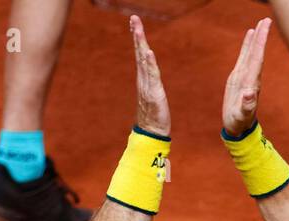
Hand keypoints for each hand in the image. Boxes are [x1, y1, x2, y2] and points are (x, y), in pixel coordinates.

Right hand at [130, 15, 169, 136]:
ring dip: (141, 44)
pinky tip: (148, 52)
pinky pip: (152, 76)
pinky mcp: (154, 93)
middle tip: (134, 18)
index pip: (140, 54)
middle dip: (137, 35)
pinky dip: (150, 63)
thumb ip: (151, 84)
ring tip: (138, 30)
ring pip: (144, 61)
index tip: (134, 22)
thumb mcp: (153, 95)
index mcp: (143, 78)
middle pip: (140, 53)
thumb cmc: (154, 115)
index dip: (137, 38)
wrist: (152, 133)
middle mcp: (143, 79)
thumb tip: (151, 77)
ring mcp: (147, 86)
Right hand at [222, 17, 271, 138]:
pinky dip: (247, 45)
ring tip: (260, 23)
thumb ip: (246, 105)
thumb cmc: (239, 122)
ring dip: (256, 38)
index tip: (264, 29)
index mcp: (251, 82)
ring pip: (251, 52)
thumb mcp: (242, 115)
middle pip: (256, 52)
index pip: (257, 58)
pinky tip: (250, 35)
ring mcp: (245, 75)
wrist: (238, 126)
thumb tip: (249, 94)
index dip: (260, 43)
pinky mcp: (239, 76)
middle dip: (261, 36)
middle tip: (266, 20)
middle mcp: (251, 76)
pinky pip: (244, 57)